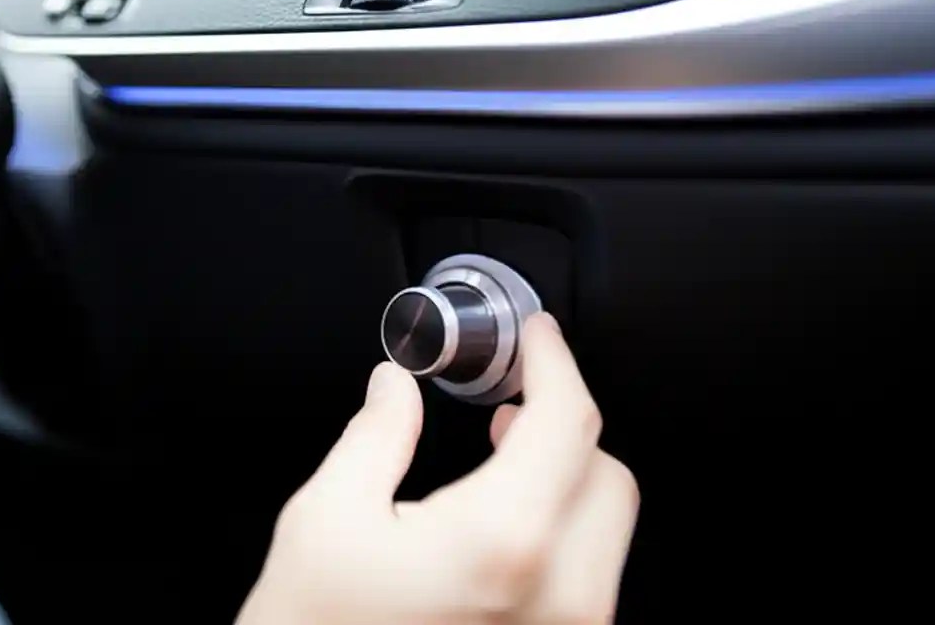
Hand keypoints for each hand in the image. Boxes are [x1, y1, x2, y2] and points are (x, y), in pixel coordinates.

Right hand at [236, 313, 638, 624]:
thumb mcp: (326, 520)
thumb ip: (375, 436)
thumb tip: (396, 385)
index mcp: (500, 543)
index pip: (567, 423)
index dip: (554, 363)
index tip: (537, 337)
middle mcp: (557, 597)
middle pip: (607, 473)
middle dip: (562, 422)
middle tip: (510, 400)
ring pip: (608, 526)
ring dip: (568, 475)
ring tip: (506, 455)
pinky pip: (591, 575)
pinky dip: (564, 528)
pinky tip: (511, 519)